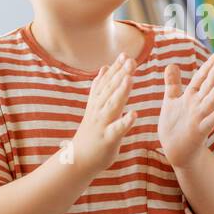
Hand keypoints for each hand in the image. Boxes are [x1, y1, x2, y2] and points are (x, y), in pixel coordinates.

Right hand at [71, 53, 136, 173]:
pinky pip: (116, 130)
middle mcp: (98, 110)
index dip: (116, 68)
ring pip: (112, 106)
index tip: (125, 54)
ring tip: (130, 79)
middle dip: (121, 74)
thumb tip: (105, 67)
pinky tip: (134, 115)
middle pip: (110, 90)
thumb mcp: (95, 107)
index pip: (107, 82)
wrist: (79, 159)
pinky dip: (125, 122)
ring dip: (121, 92)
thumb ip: (101, 87)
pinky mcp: (107, 139)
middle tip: (131, 60)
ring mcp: (102, 124)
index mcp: (97, 102)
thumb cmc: (92, 132)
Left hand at [157, 50, 213, 169]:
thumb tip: (172, 64)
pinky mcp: (198, 133)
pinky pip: (208, 123)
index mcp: (192, 97)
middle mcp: (198, 106)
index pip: (201, 78)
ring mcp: (200, 119)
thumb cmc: (175, 125)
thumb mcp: (172, 100)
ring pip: (211, 102)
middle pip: (208, 86)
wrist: (177, 151)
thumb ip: (173, 83)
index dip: (208, 66)